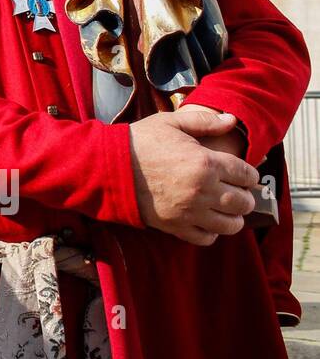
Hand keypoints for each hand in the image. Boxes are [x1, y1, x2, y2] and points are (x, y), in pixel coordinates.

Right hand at [128, 110, 257, 245]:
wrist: (108, 166)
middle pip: (243, 202)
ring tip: (225, 208)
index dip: (249, 174)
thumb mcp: (170, 123)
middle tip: (236, 191)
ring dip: (233, 217)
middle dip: (245, 197)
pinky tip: (206, 220)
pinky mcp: (175, 226)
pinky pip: (206, 238)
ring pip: (230, 224)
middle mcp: (203, 190)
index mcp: (206, 163)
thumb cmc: (140, 141)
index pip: (247, 175)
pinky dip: (211, 232)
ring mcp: (190, 211)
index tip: (243, 174)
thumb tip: (232, 120)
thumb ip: (204, 122)